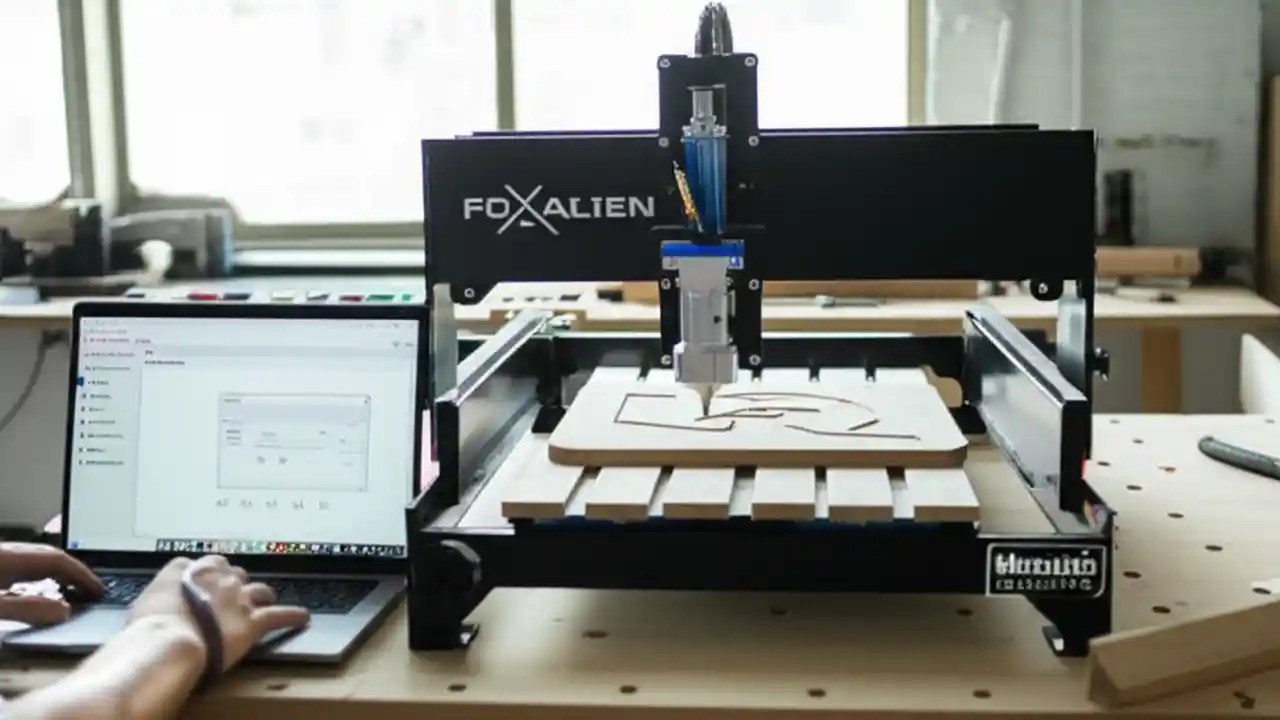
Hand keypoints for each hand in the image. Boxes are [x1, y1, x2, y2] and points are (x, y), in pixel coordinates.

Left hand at [0, 542, 103, 624]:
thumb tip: (64, 612)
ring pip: (31, 564)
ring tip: (67, 592)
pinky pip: (16, 572)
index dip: (82, 575)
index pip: (56, 560)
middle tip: (90, 590)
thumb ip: (26, 609)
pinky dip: (32, 583)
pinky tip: (29, 595)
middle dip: (73, 573)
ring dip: (53, 577)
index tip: (98, 590)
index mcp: (7, 559)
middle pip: (47, 557)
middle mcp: (3, 555)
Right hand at [130, 556, 309, 671]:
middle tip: (234, 597)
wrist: (169, 641)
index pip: (210, 563)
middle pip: (236, 574)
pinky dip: (293, 616)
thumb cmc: (149, 626)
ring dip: (262, 596)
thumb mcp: (146, 598)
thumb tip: (164, 597)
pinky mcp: (253, 620)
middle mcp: (219, 578)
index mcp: (191, 569)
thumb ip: (162, 591)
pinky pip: (280, 615)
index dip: (212, 574)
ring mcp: (239, 597)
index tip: (212, 582)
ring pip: (259, 590)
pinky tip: (302, 617)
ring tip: (266, 601)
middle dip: (236, 585)